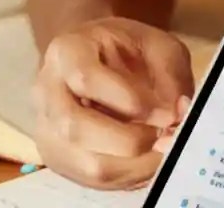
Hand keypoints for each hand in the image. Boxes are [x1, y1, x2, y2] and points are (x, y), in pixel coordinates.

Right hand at [32, 17, 194, 189]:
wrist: (97, 59)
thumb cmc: (126, 50)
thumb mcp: (156, 44)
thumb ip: (170, 74)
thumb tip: (177, 114)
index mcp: (66, 51)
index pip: (85, 79)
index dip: (130, 101)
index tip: (167, 111)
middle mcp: (46, 91)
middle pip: (75, 127)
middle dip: (130, 140)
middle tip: (165, 135)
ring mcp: (46, 127)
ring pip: (84, 162)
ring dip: (133, 164)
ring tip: (160, 149)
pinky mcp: (57, 155)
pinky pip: (91, 179)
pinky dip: (127, 176)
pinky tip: (146, 159)